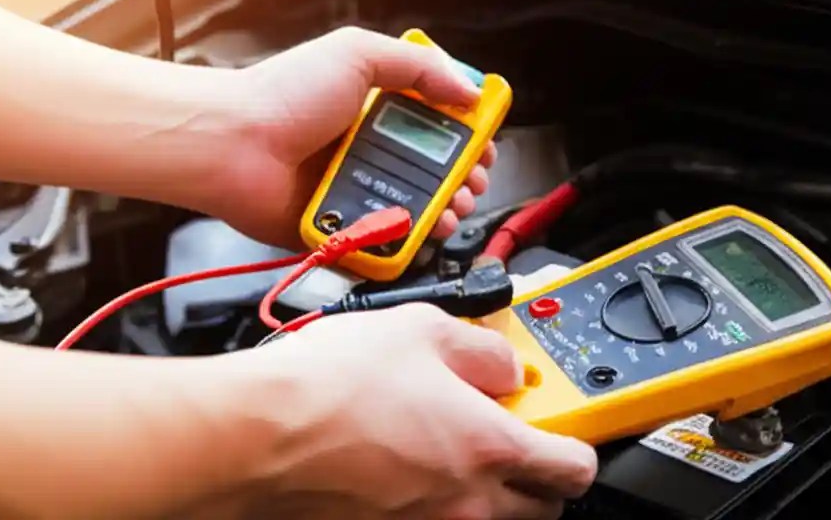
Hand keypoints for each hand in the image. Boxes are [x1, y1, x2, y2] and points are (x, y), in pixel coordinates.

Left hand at [215, 27, 496, 248]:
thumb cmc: (282, 95)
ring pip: (422, 207)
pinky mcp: (347, 227)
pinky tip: (422, 229)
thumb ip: (418, 65)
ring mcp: (362, 189)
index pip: (442, 121)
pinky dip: (410, 237)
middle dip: (467, 177)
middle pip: (441, 170)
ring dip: (447, 210)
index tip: (486, 141)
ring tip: (452, 207)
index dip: (471, 132)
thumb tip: (469, 88)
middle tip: (472, 179)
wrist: (233, 145)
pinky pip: (388, 238)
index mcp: (380, 107)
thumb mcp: (356, 54)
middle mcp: (374, 149)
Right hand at [227, 304, 597, 518]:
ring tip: (450, 453)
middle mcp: (467, 503)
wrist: (253, 437)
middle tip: (510, 439)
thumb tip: (504, 367)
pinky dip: (435, 508)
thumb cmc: (329, 384)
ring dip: (489, 497)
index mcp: (490, 448)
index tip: (564, 429)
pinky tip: (405, 472)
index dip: (577, 445)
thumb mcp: (421, 329)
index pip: (576, 468)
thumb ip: (482, 349)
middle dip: (538, 476)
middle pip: (541, 509)